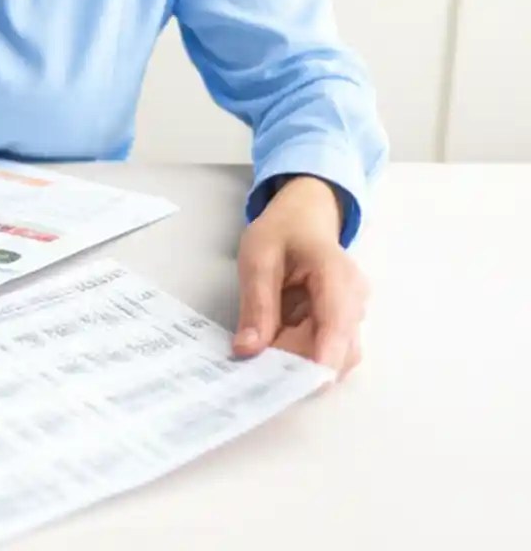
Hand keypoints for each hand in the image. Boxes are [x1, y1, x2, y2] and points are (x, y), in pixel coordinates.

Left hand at [233, 176, 367, 379]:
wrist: (305, 217)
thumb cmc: (282, 231)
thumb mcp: (257, 258)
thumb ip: (256, 304)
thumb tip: (248, 350)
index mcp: (336, 274)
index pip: (337, 322)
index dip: (321, 357)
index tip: (298, 384)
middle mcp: (354, 299)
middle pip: (338, 349)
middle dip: (300, 364)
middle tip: (257, 364)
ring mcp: (353, 314)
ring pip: (334, 356)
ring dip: (300, 362)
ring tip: (262, 352)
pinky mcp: (344, 324)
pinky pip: (327, 350)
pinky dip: (301, 356)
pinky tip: (275, 347)